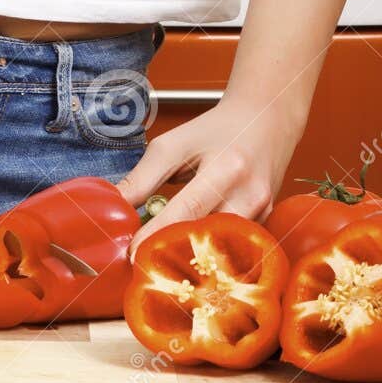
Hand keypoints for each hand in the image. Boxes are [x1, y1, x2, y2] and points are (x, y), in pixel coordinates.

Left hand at [113, 95, 307, 264]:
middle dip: (173, 252)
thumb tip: (116, 206)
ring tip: (164, 259)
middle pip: (206, 237)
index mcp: (226, 167)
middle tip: (144, 261)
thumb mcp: (174, 144)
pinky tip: (190, 251)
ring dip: (191, 255)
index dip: (157, 234)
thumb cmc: (216, 131)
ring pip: (221, 248)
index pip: (187, 211)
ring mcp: (262, 214)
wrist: (265, 121)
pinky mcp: (265, 225)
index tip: (132, 253)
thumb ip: (144, 176)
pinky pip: (233, 246)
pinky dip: (209, 250)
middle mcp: (250, 194)